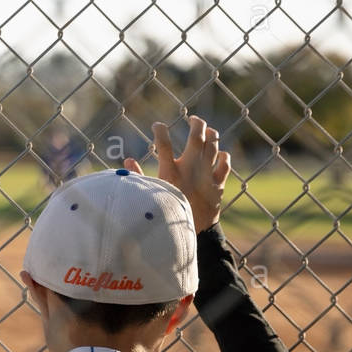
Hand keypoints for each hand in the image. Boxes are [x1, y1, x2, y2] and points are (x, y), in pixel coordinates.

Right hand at [124, 115, 230, 232]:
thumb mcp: (151, 194)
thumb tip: (127, 160)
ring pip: (213, 146)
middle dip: (196, 123)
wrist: (193, 232)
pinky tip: (219, 153)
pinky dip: (223, 156)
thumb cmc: (168, 212)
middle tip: (193, 118)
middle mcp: (190, 170)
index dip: (160, 132)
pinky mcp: (218, 184)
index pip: (164, 145)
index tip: (158, 125)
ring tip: (207, 130)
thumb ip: (138, 176)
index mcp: (171, 173)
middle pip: (196, 138)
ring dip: (211, 135)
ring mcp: (206, 175)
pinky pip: (225, 164)